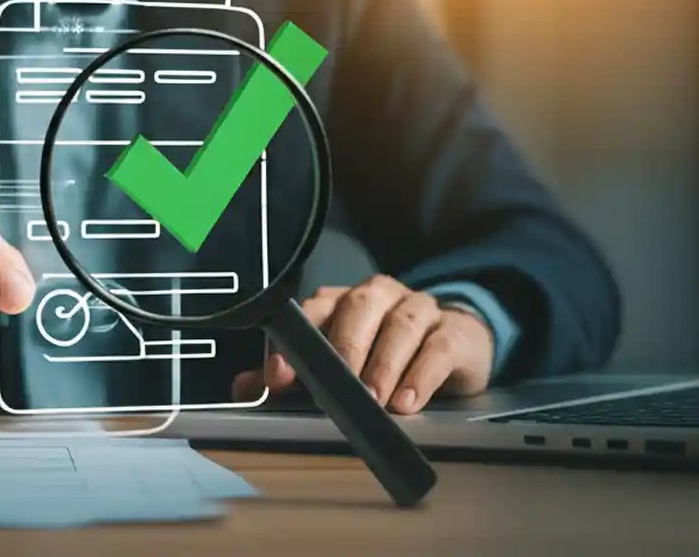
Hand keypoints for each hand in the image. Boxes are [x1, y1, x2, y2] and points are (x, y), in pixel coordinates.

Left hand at [232, 275, 493, 413]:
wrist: (453, 346)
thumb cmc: (382, 353)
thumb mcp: (336, 364)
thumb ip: (292, 375)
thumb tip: (245, 389)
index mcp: (340, 301)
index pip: (310, 313)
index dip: (292, 344)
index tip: (279, 379)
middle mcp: (377, 296)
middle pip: (358, 309)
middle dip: (345, 349)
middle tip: (340, 388)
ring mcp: (417, 309)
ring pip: (400, 325)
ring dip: (385, 364)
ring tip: (377, 401)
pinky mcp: (453, 332)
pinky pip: (438, 347)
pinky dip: (422, 375)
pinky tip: (408, 401)